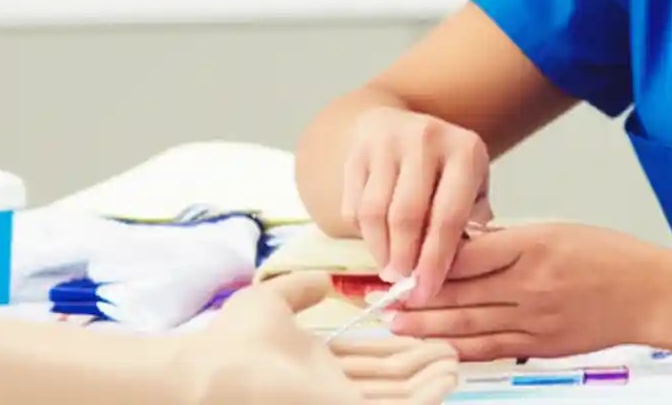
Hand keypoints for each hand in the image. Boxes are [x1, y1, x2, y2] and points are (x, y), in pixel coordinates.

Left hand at [185, 272, 458, 403]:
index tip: (425, 327)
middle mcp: (330, 389)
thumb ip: (297, 290)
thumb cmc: (230, 342)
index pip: (368, 358)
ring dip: (429, 379)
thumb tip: (322, 279)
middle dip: (422, 362)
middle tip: (452, 345)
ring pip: (398, 395)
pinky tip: (448, 378)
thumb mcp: (269, 301)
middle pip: (389, 378)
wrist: (215, 373)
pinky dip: (426, 397)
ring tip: (456, 360)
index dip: (399, 344)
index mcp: (314, 365)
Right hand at [342, 106, 493, 300]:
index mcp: (463, 149)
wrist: (399, 122)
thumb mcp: (473, 182)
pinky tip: (378, 244)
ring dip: (381, 251)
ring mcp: (385, 143)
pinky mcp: (355, 153)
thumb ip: (471, 220)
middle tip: (404, 285)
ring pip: (374, 213)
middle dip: (404, 259)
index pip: (448, 214)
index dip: (435, 259)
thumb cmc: (444, 164)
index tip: (426, 291)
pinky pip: (353, 206)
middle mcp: (424, 139)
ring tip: (390, 270)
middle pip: (407, 215)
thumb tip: (455, 268)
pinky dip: (364, 235)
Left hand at [388, 224, 671, 361]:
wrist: (650, 294)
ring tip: (397, 327)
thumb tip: (463, 245)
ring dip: (429, 327)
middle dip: (416, 298)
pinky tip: (438, 349)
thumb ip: (510, 241)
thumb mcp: (557, 230)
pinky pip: (493, 348)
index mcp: (533, 245)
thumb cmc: (609, 255)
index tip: (400, 260)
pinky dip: (462, 349)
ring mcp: (536, 318)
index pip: (467, 253)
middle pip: (460, 292)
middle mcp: (530, 283)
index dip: (427, 259)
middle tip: (382, 300)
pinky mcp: (542, 344)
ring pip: (470, 324)